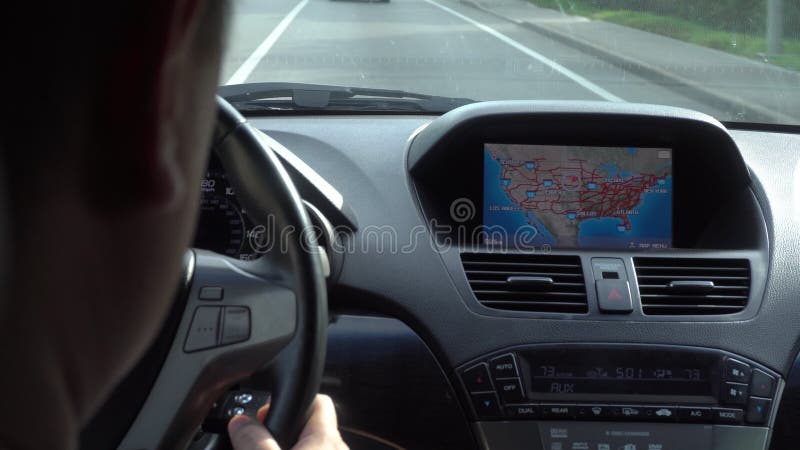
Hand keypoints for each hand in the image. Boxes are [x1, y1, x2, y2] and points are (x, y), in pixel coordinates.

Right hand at [228, 394, 348, 449]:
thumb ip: (253, 440)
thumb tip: (240, 422)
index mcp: (327, 441)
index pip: (318, 400)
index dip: (289, 399)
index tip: (264, 412)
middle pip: (308, 427)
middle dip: (281, 430)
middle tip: (254, 443)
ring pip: (306, 448)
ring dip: (284, 447)